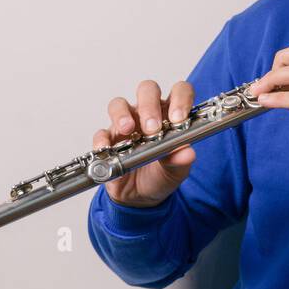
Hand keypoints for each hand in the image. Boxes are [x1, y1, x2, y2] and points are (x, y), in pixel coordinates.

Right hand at [93, 79, 196, 206]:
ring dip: (122, 115)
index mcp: (171, 115)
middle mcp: (148, 114)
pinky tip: (107, 149)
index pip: (179, 92)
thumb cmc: (161, 175)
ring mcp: (126, 124)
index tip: (178, 119)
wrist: (141, 197)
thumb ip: (181, 161)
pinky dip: (102, 140)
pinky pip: (101, 133)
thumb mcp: (176, 171)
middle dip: (149, 106)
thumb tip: (187, 153)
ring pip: (120, 104)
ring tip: (128, 130)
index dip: (180, 100)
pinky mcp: (108, 139)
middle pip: (147, 90)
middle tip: (153, 128)